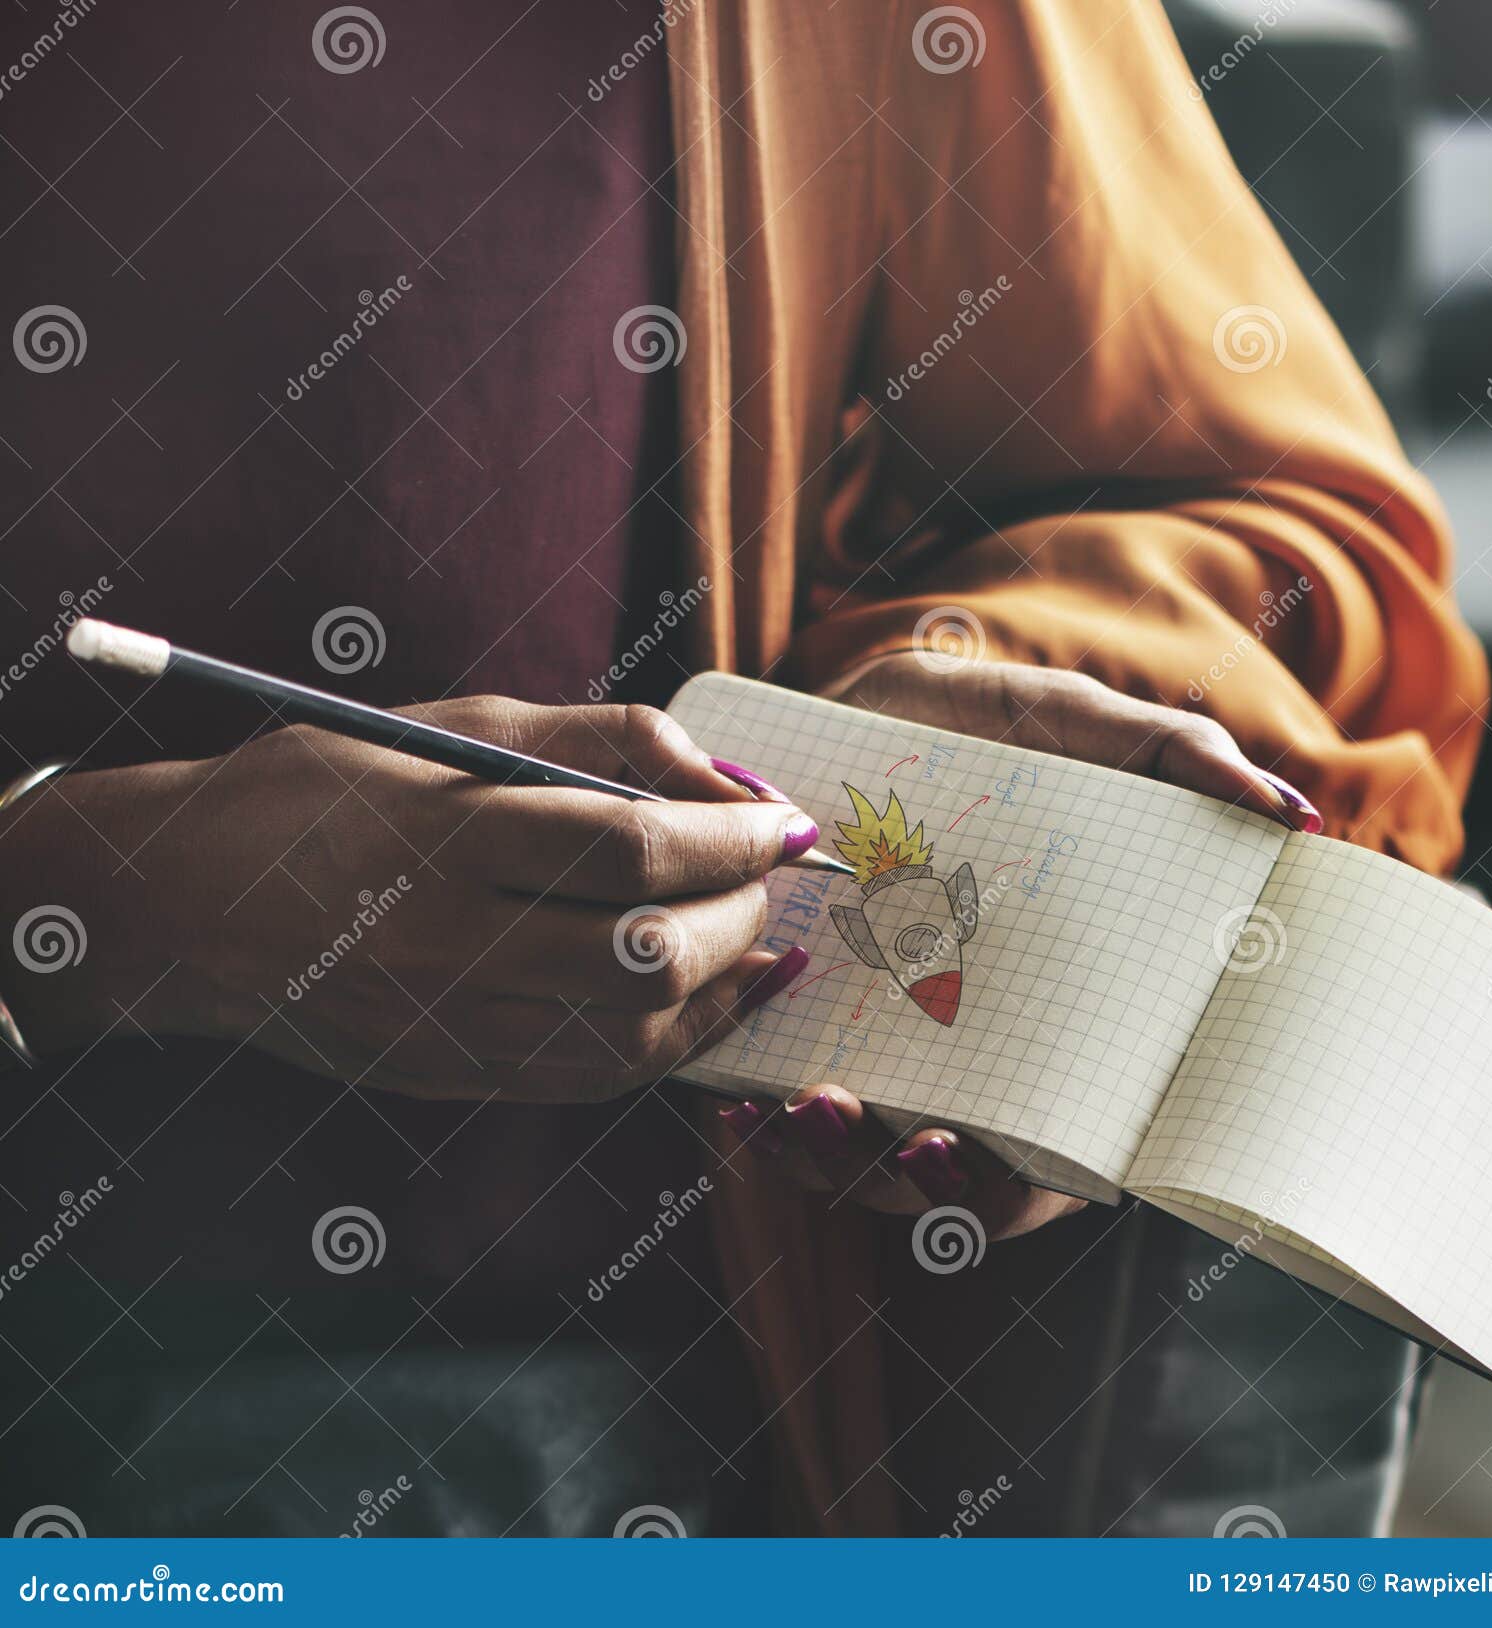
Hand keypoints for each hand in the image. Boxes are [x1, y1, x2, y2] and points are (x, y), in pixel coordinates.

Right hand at [0, 700, 819, 1101]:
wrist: (184, 904)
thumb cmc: (326, 786)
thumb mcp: (453, 725)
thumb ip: (600, 741)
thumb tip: (724, 781)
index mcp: (445, 834)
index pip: (631, 847)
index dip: (735, 837)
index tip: (788, 823)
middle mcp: (446, 943)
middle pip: (646, 957)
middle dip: (741, 916)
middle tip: (767, 875)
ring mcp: (445, 1026)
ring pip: (631, 1039)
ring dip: (726, 990)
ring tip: (760, 941)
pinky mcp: (448, 1076)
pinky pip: (591, 1081)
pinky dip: (672, 1044)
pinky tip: (706, 1000)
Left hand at [721, 652, 1323, 1237]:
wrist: (859, 703)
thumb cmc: (986, 729)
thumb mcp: (1078, 726)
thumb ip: (1175, 759)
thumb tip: (1291, 814)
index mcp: (1049, 1022)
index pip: (1054, 1152)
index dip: (1019, 1184)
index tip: (972, 1149)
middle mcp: (964, 1056)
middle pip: (951, 1182)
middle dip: (919, 1187)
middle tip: (899, 1140)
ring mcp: (877, 1054)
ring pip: (855, 1166)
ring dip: (829, 1164)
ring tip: (804, 1109)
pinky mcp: (797, 1033)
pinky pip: (775, 1115)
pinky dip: (759, 1127)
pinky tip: (735, 1098)